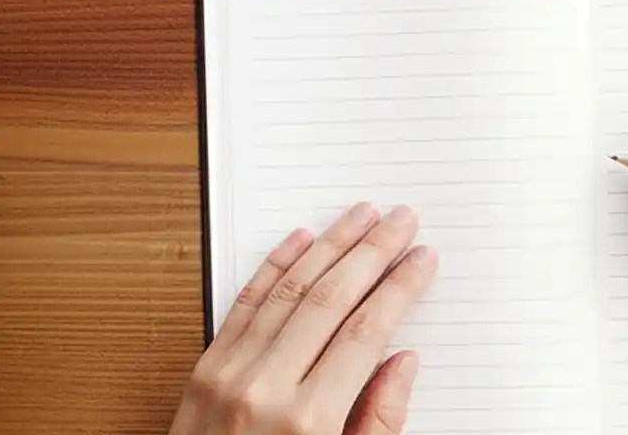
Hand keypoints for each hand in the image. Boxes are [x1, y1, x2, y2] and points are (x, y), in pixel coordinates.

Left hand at [169, 203, 437, 434]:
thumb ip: (378, 422)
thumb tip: (402, 361)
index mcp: (308, 421)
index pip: (367, 332)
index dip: (399, 288)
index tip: (423, 259)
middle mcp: (265, 388)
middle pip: (332, 298)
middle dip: (372, 251)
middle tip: (402, 219)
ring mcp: (229, 374)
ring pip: (290, 290)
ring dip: (330, 245)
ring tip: (361, 215)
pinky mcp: (204, 370)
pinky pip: (245, 304)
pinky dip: (274, 266)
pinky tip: (300, 239)